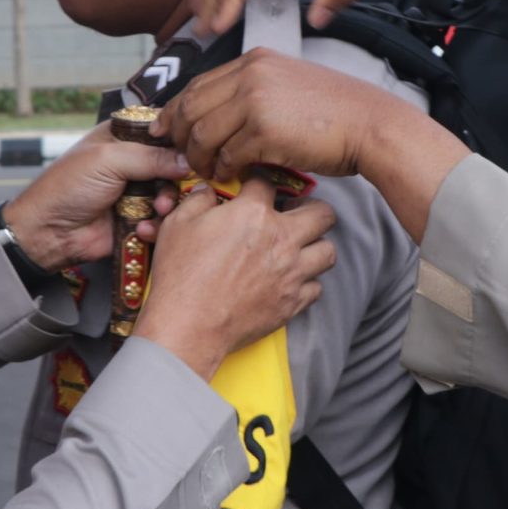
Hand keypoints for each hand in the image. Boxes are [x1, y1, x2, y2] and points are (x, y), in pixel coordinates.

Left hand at [4, 123, 193, 271]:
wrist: (49, 232)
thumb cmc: (68, 187)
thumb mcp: (108, 160)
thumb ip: (150, 156)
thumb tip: (188, 162)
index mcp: (122, 137)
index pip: (161, 130)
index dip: (179, 140)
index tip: (194, 151)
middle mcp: (132, 162)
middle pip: (173, 164)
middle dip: (177, 177)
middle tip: (172, 187)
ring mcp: (136, 191)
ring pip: (171, 193)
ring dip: (168, 203)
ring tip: (158, 210)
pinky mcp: (138, 218)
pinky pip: (161, 220)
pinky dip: (157, 225)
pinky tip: (143, 228)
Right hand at [137, 175, 336, 378]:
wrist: (189, 324)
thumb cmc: (181, 274)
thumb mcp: (178, 224)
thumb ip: (198, 199)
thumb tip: (208, 190)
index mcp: (253, 214)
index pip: (267, 184)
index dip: (257, 184)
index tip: (253, 191)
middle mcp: (281, 240)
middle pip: (322, 214)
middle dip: (311, 208)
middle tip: (294, 213)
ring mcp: (291, 273)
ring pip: (328, 251)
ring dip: (315, 246)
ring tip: (299, 248)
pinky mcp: (292, 302)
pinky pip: (317, 287)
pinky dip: (307, 282)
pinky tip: (290, 280)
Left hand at [166, 54, 470, 248]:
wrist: (372, 126)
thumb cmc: (336, 113)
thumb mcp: (289, 86)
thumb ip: (253, 93)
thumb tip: (220, 117)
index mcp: (255, 61)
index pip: (198, 84)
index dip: (176, 110)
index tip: (165, 130)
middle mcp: (251, 74)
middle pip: (192, 107)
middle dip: (179, 137)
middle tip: (178, 158)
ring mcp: (256, 101)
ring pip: (203, 133)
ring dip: (198, 158)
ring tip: (205, 172)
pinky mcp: (264, 130)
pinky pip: (227, 155)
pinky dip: (222, 169)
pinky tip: (228, 176)